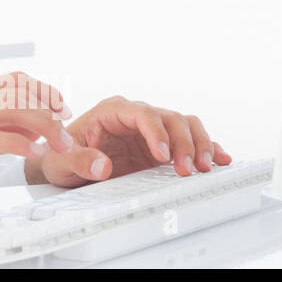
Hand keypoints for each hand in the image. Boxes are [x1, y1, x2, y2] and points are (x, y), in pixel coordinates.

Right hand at [0, 71, 72, 202]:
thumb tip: (26, 130)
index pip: (11, 80)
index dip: (42, 90)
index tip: (60, 107)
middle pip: (16, 91)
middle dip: (49, 107)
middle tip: (66, 128)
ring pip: (8, 110)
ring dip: (41, 126)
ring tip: (58, 142)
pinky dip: (16, 144)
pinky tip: (30, 152)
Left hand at [25, 95, 232, 187]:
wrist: (64, 167)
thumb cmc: (60, 156)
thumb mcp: (62, 160)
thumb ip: (80, 161)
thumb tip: (103, 166)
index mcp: (112, 111)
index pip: (143, 114)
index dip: (157, 132)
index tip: (163, 156)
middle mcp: (135, 116)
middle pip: (171, 118)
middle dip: (184, 142)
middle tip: (189, 170)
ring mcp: (151, 131)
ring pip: (185, 126)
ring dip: (200, 144)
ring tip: (206, 168)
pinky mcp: (162, 147)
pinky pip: (190, 141)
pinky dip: (207, 148)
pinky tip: (220, 159)